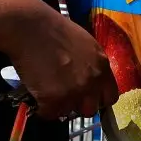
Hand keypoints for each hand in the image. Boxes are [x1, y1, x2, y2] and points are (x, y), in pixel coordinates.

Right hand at [0, 5, 118, 119]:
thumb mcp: (85, 44)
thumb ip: (92, 64)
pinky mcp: (53, 98)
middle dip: (78, 105)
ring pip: (69, 112)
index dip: (97, 98)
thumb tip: (90, 79)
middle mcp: (92, 82)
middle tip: (64, 95)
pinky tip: (37, 94)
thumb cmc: (54, 30)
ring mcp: (73, 91)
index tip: (86, 97)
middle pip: (91, 109)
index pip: (110, 96)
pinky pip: (49, 113)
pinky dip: (42, 108)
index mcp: (102, 66)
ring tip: (48, 91)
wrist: (30, 27)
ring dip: (59, 106)